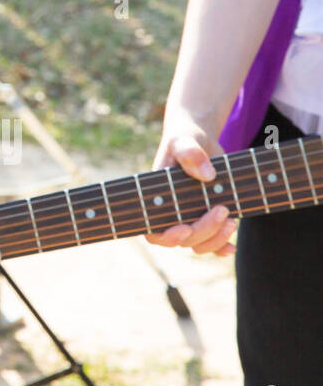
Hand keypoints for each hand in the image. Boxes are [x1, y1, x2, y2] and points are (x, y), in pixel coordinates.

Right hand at [146, 120, 236, 256]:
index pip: (153, 230)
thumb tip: (207, 176)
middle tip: (222, 209)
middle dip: (204, 231)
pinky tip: (232, 247)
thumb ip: (190, 153)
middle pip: (183, 239)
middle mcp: (171, 211)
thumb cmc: (185, 138)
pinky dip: (222, 247)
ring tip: (232, 220)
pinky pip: (211, 242)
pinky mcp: (207, 215)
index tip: (185, 229)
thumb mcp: (184, 140)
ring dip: (215, 239)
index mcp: (157, 197)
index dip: (167, 237)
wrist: (199, 138)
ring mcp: (190, 215)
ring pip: (198, 244)